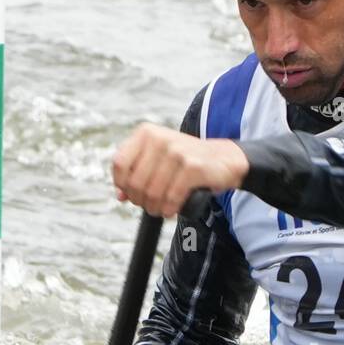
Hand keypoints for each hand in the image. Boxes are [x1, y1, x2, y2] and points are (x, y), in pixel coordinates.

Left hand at [112, 124, 248, 217]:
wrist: (224, 159)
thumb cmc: (188, 162)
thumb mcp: (159, 161)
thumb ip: (138, 173)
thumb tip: (120, 196)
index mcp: (146, 133)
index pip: (119, 164)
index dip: (122, 185)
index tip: (132, 194)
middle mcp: (159, 139)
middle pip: (135, 181)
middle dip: (140, 201)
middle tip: (150, 206)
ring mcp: (176, 151)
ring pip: (152, 192)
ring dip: (155, 208)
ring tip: (161, 210)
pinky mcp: (192, 166)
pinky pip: (171, 196)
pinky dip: (169, 208)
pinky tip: (171, 210)